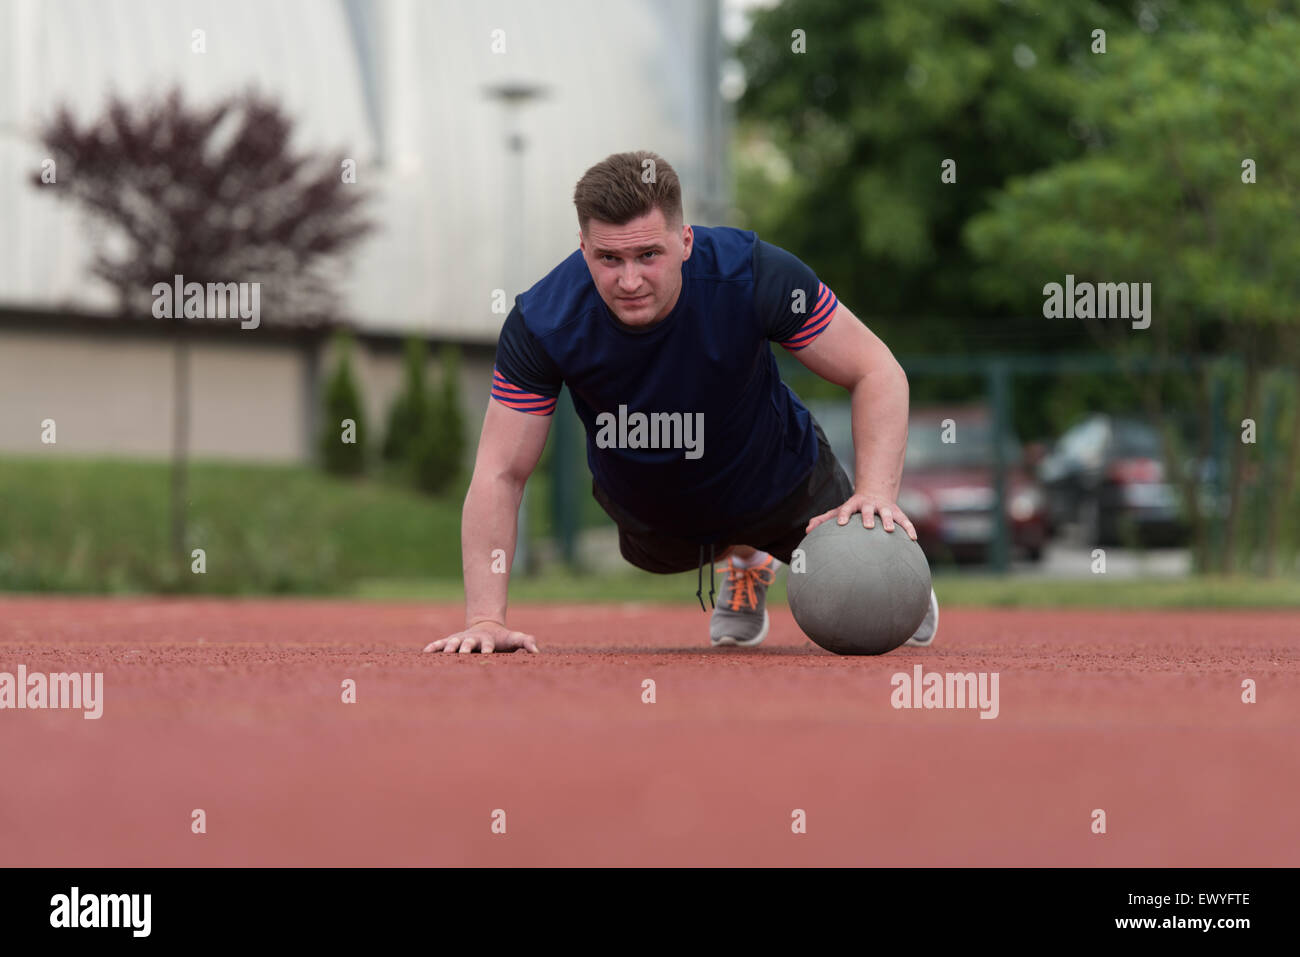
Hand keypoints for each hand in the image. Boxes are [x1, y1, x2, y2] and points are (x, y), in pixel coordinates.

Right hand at [423, 619, 539, 653]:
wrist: (486, 627)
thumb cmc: (502, 638)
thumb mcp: (515, 638)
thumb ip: (526, 642)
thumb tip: (537, 651)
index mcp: (488, 640)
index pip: (487, 644)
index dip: (487, 648)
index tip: (486, 652)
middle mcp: (472, 639)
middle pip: (468, 643)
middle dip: (466, 648)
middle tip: (463, 653)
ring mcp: (460, 639)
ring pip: (452, 642)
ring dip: (448, 647)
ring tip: (443, 653)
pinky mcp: (451, 641)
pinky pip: (440, 643)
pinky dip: (433, 647)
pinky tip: (425, 652)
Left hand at [806, 491, 916, 539]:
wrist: (875, 493)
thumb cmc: (853, 508)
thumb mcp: (839, 511)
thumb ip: (823, 520)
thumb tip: (807, 531)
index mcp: (854, 505)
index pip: (847, 508)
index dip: (843, 515)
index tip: (840, 523)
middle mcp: (869, 505)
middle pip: (868, 510)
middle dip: (868, 517)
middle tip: (868, 526)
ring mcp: (884, 508)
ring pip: (887, 513)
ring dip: (888, 521)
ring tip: (890, 530)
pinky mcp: (896, 513)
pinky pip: (905, 520)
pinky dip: (909, 528)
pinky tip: (913, 539)